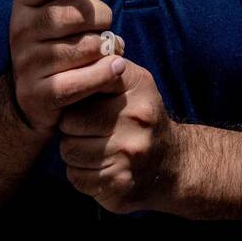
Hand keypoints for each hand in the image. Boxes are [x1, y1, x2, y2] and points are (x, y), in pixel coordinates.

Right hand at [8, 0, 124, 137]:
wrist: (32, 99)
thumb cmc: (56, 46)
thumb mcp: (62, 16)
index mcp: (24, 5)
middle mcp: (20, 31)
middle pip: (68, 14)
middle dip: (99, 15)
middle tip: (108, 22)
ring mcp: (27, 64)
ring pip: (81, 48)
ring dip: (105, 48)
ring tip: (113, 49)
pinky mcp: (38, 94)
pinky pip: (80, 81)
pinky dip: (103, 73)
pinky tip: (116, 67)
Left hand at [59, 59, 176, 213]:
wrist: (172, 163)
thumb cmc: (140, 117)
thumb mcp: (132, 84)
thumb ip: (103, 66)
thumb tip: (68, 57)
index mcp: (138, 86)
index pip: (84, 84)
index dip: (75, 94)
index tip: (80, 100)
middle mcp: (137, 119)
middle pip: (70, 121)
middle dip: (70, 126)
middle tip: (83, 128)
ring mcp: (130, 154)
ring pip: (69, 150)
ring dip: (73, 151)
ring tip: (90, 146)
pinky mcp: (121, 184)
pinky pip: (77, 177)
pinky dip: (80, 173)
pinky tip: (97, 166)